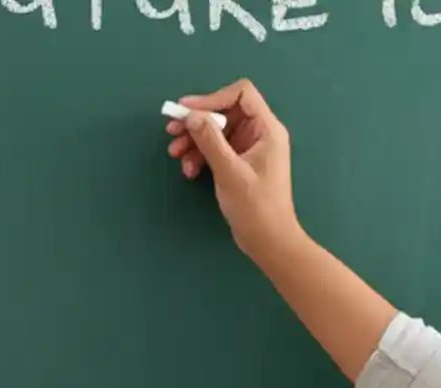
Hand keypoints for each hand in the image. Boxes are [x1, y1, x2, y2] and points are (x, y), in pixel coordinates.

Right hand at [166, 78, 300, 254]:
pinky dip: (201, 156)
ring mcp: (250, 149)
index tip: (187, 110)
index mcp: (267, 129)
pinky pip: (217, 149)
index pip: (242, 94)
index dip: (213, 98)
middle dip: (198, 122)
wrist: (269, 241)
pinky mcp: (240, 163)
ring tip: (176, 154)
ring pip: (217, 132)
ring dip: (195, 141)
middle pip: (225, 112)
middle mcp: (260, 134)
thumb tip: (191, 115)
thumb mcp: (230, 171)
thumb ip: (210, 140)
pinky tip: (190, 170)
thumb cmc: (256, 207)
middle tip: (171, 131)